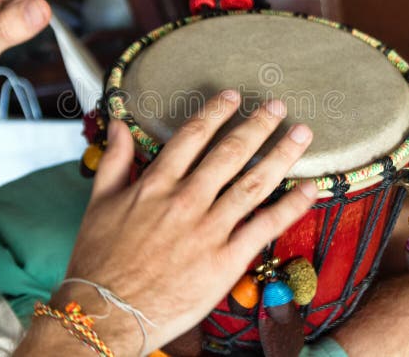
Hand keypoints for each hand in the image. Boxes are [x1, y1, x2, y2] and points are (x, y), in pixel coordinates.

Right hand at [17, 91, 318, 354]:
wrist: (106, 312)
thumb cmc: (99, 260)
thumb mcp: (98, 202)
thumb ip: (115, 159)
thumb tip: (117, 122)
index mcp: (156, 183)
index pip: (192, 137)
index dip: (216, 112)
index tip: (233, 96)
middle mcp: (187, 199)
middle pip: (231, 152)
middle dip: (258, 125)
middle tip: (277, 107)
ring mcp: (209, 229)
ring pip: (254, 183)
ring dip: (281, 154)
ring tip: (302, 134)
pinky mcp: (226, 260)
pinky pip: (265, 226)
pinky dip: (291, 206)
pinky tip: (310, 188)